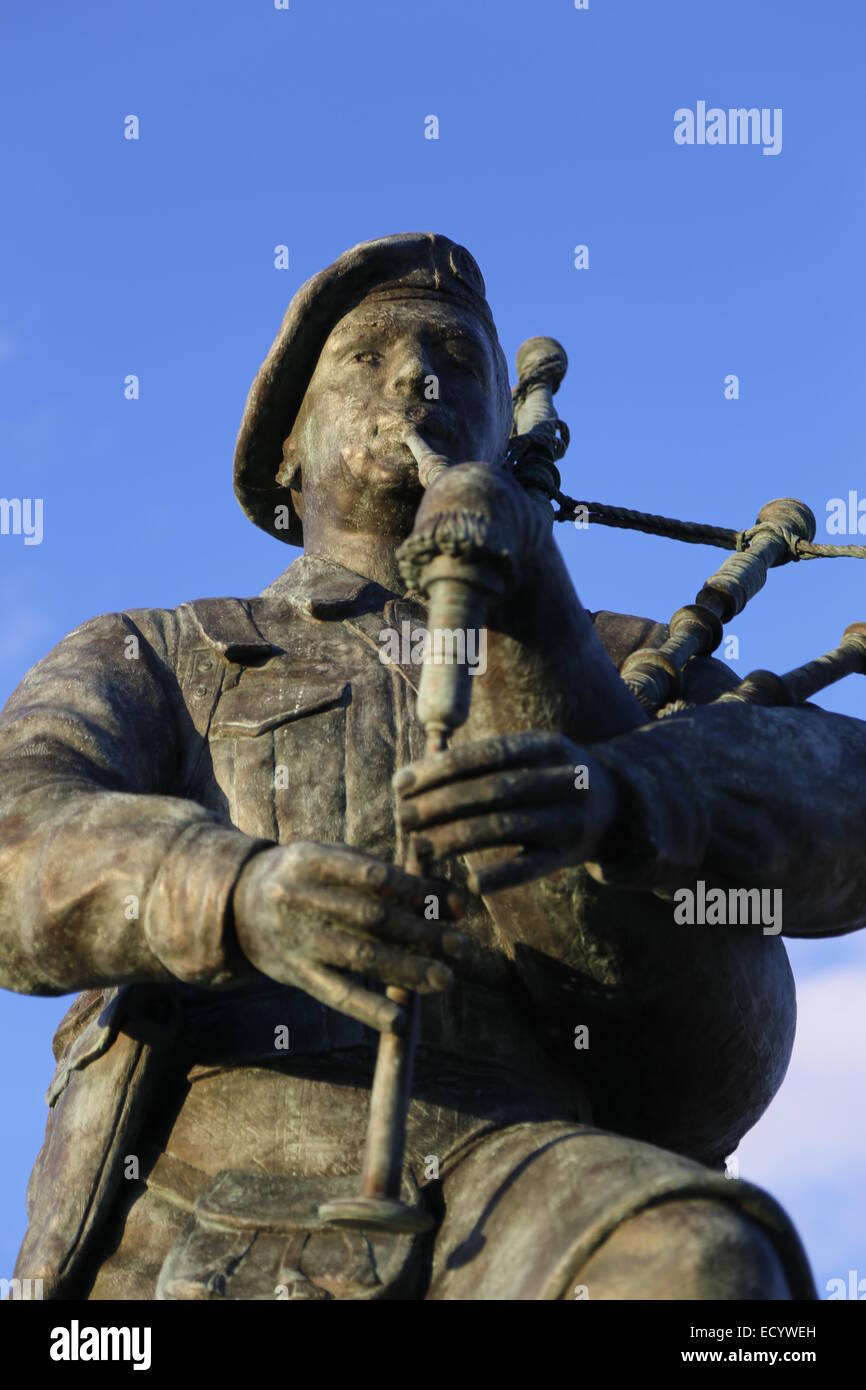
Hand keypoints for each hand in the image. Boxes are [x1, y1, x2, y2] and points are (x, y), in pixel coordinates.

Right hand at [232, 841, 466, 1032]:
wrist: (234, 903)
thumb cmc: (305, 877)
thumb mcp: (334, 861)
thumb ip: (387, 876)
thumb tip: (453, 900)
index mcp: (311, 859)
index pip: (375, 877)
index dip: (419, 893)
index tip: (458, 908)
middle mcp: (299, 897)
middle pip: (371, 918)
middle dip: (421, 934)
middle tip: (460, 948)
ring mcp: (295, 937)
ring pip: (358, 956)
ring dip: (406, 970)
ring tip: (445, 980)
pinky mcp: (293, 972)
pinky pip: (333, 993)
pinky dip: (367, 1008)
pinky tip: (398, 1019)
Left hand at [394, 731, 620, 894]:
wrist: (619, 807)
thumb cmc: (548, 780)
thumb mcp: (528, 758)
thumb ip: (479, 765)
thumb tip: (409, 779)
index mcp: (547, 747)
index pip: (485, 755)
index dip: (440, 769)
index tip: (402, 784)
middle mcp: (562, 779)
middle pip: (491, 791)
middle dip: (440, 804)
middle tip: (403, 817)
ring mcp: (569, 818)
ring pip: (504, 827)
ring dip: (456, 836)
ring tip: (419, 846)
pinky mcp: (570, 855)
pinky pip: (530, 867)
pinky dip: (499, 875)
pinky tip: (469, 882)